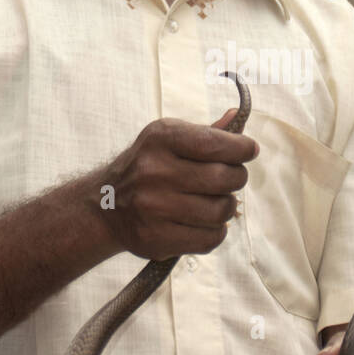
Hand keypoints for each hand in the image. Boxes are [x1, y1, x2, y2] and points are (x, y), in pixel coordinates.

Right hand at [96, 107, 257, 259]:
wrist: (104, 206)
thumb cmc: (148, 167)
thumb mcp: (168, 140)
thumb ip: (205, 132)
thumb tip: (236, 116)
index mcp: (160, 139)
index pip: (216, 143)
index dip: (242, 148)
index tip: (249, 151)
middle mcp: (154, 171)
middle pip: (225, 178)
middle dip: (236, 178)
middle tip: (229, 179)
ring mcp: (153, 207)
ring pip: (221, 211)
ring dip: (226, 207)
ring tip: (214, 201)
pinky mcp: (155, 238)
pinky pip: (210, 238)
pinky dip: (216, 232)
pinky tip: (203, 222)